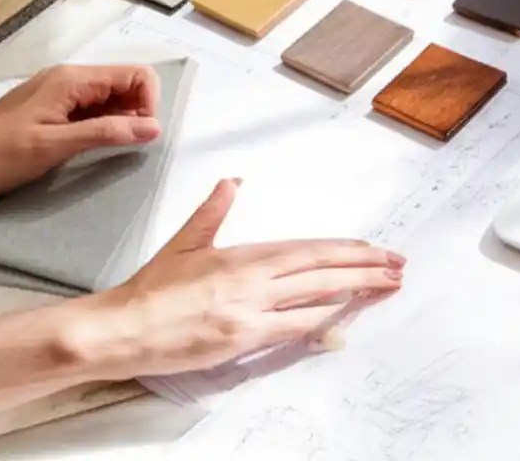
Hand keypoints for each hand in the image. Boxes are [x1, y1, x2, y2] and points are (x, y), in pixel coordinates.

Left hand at [0, 64, 161, 203]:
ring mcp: (63, 94)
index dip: (149, 101)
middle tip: (130, 143)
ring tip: (114, 147)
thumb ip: (106, 132)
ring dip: (124, 120)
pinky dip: (108, 126)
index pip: (135, 74)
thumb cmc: (0, 154)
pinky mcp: (58, 111)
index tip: (144, 133)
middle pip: (127, 84)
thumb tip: (154, 128)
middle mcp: (71, 80)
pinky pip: (96, 111)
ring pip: (114, 99)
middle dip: (140, 111)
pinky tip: (98, 145)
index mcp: (72, 80)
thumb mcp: (55, 145)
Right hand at [70, 179, 404, 379]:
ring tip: (386, 287)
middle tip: (397, 266)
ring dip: (355, 293)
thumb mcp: (184, 242)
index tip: (375, 250)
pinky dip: (321, 321)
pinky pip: (293, 328)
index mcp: (243, 256)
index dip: (347, 250)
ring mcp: (251, 311)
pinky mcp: (242, 339)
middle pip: (323, 270)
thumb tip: (232, 181)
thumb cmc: (151, 290)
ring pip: (316, 298)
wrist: (121, 329)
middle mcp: (253, 280)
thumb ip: (213, 212)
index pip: (309, 249)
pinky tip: (345, 317)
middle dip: (365, 268)